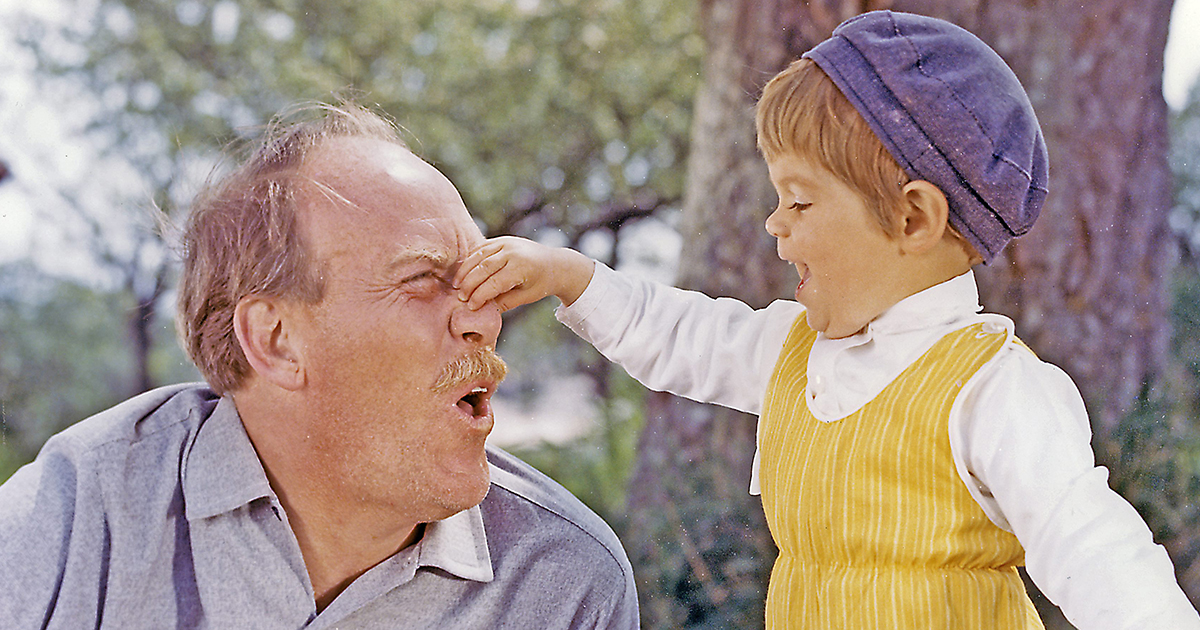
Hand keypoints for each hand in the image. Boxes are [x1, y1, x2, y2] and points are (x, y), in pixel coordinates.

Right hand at [454, 236, 595, 311]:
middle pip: (484, 268)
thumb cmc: (541, 284)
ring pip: (479, 255)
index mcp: (522, 268)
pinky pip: (482, 247)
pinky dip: (471, 259)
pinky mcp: (503, 239)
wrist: (555, 264)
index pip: (494, 282)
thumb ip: (504, 303)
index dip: (480, 295)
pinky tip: (464, 271)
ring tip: (457, 285)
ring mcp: (507, 243)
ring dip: (465, 270)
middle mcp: (513, 252)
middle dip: (469, 283)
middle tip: (460, 297)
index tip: (471, 306)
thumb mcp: (525, 297)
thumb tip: (482, 311)